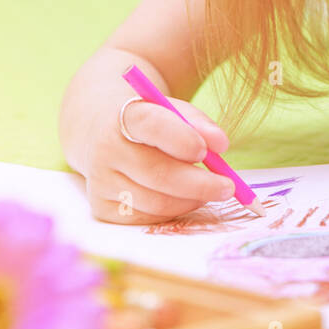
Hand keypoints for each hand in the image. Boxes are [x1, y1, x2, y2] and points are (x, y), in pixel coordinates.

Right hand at [83, 87, 235, 224]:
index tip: (207, 151)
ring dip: (190, 200)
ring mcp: (100, 181)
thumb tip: (220, 145)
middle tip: (228, 187)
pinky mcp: (101, 207)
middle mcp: (106, 149)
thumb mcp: (173, 109)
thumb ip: (199, 123)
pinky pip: (147, 218)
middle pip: (157, 174)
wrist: (102, 132)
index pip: (152, 126)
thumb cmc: (150, 121)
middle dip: (200, 184)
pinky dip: (173, 211)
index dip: (182, 139)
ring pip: (156, 202)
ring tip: (207, 190)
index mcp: (124, 115)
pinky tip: (183, 198)